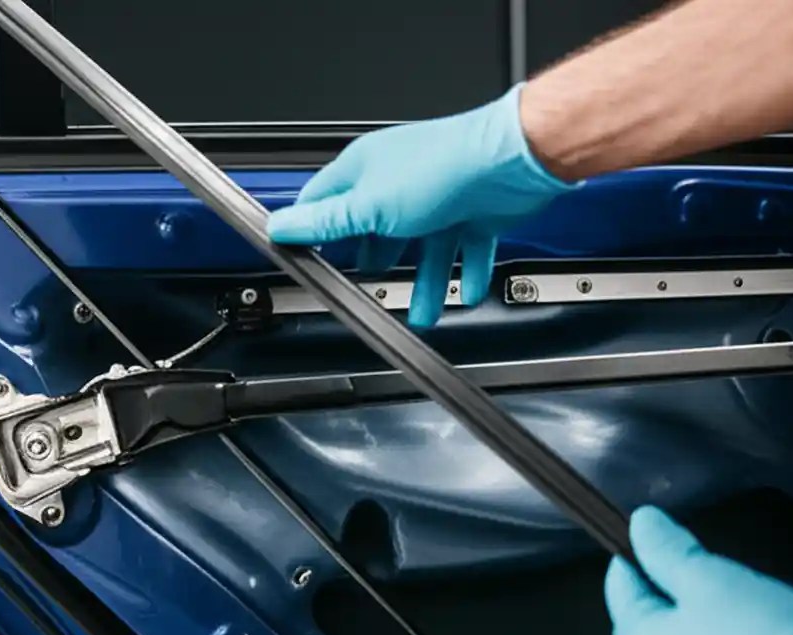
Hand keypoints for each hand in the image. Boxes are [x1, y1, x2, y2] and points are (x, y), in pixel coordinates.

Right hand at [266, 83, 572, 326]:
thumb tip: (281, 226)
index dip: (313, 232)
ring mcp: (439, 199)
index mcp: (366, 171)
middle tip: (365, 289)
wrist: (511, 161)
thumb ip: (326, 221)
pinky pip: (466, 251)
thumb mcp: (368, 205)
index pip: (324, 203)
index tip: (306, 258)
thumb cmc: (444, 168)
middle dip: (374, 264)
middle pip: (376, 232)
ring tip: (423, 314)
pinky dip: (466, 275)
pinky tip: (465, 293)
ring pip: (424, 250)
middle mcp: (400, 183)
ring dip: (425, 285)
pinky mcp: (474, 213)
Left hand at [606, 507, 792, 634]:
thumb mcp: (705, 575)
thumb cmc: (763, 633)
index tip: (653, 538)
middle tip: (699, 574)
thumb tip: (640, 525)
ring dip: (683, 628)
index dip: (636, 556)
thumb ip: (664, 548)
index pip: (620, 588)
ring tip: (720, 609)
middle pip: (643, 622)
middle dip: (663, 594)